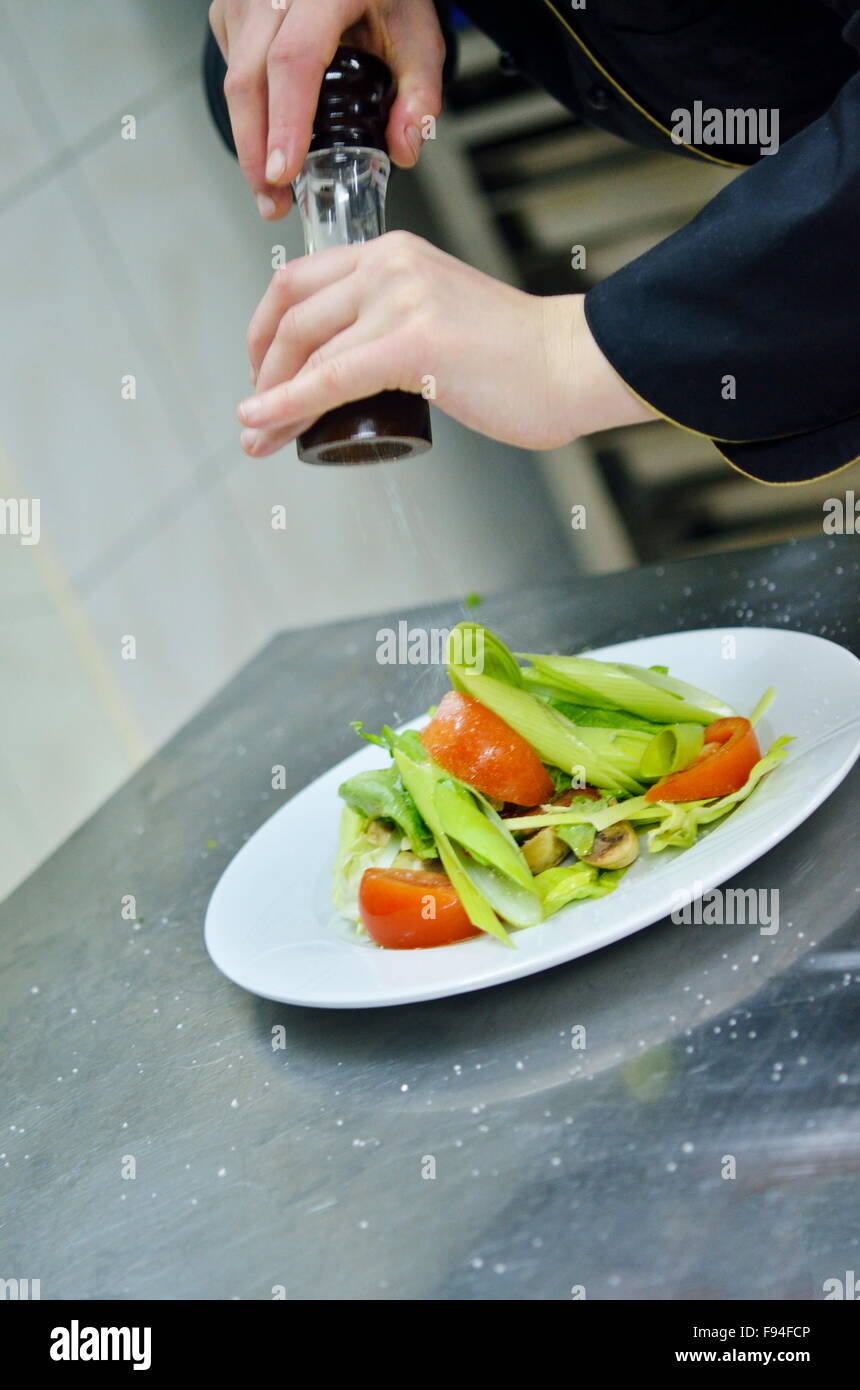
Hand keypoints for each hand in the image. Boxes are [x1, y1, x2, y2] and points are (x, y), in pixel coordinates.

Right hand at [208, 0, 444, 218]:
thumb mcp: (418, 39)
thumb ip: (420, 95)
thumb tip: (404, 148)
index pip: (294, 60)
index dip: (286, 122)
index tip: (284, 172)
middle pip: (248, 80)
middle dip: (255, 151)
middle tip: (274, 201)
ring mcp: (246, 0)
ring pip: (233, 81)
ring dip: (248, 142)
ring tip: (271, 188)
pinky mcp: (231, 14)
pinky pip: (231, 73)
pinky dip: (248, 116)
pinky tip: (269, 140)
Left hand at [237, 231, 656, 454]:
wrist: (569, 365)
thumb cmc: (516, 357)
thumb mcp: (437, 318)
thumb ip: (395, 322)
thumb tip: (352, 366)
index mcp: (392, 253)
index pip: (299, 280)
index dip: (264, 330)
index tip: (261, 371)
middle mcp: (390, 264)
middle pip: (291, 311)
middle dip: (261, 368)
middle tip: (256, 414)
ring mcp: (401, 299)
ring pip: (306, 349)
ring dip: (269, 399)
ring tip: (259, 437)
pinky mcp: (412, 342)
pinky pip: (330, 378)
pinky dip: (287, 405)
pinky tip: (265, 426)